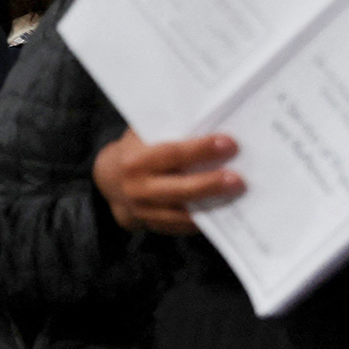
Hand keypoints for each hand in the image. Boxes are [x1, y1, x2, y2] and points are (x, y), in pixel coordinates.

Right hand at [93, 129, 243, 234]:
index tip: (229, 144)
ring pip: (180, 214)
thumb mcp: (143, 135)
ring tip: (236, 196)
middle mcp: (136, 189)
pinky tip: (221, 211)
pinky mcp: (151, 225)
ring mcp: (142, 211)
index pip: (172, 155)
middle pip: (179, 190)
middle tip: (238, 180)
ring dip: (210, 206)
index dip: (201, 150)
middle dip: (210, 184)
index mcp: (134, 162)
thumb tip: (209, 121)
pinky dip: (200, 221)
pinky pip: (179, 227)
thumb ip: (168, 131)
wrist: (110, 178)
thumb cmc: (136, 149)